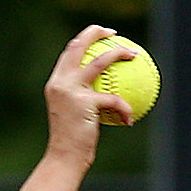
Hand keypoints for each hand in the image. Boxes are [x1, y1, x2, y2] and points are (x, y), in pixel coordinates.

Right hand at [43, 26, 136, 159]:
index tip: (100, 36)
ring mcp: (72, 90)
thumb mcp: (74, 118)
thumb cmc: (71, 144)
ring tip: (134, 54)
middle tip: (113, 33)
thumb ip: (82, 102)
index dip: (84, 39)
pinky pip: (114, 99)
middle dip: (95, 32)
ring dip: (119, 53)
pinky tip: (130, 118)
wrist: (64, 158)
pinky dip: (124, 109)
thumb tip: (104, 99)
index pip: (69, 53)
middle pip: (79, 46)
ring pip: (100, 62)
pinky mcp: (85, 102)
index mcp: (56, 83)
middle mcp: (61, 82)